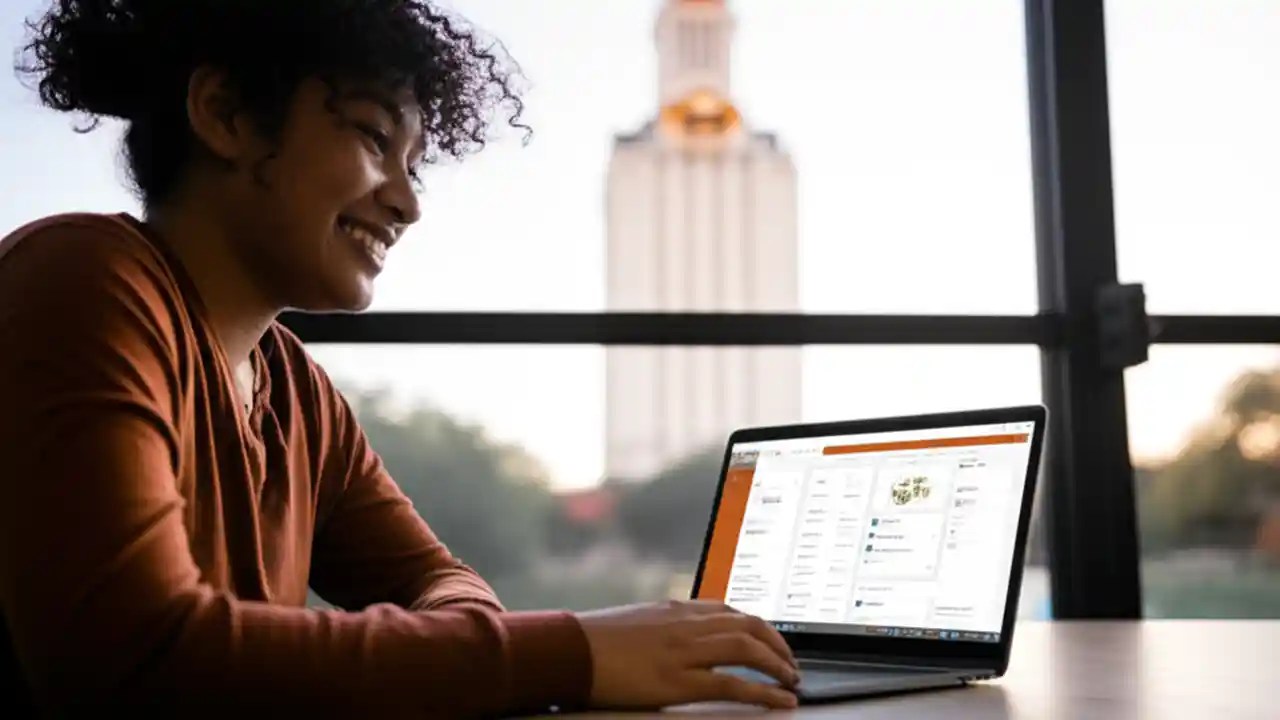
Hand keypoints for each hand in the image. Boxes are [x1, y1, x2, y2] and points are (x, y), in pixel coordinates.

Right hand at [576, 599, 799, 709]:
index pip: (730, 610)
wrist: (567, 650)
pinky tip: (779, 701)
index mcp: (675, 608)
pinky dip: (763, 692)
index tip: (771, 640)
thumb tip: (681, 636)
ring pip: (747, 649)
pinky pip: (732, 684)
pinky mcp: (677, 680)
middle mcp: (685, 623)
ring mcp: (683, 650)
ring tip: (791, 682)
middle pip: (748, 625)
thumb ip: (664, 624)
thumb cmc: (593, 640)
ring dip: (777, 665)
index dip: (758, 626)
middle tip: (790, 665)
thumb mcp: (636, 621)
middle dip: (777, 645)